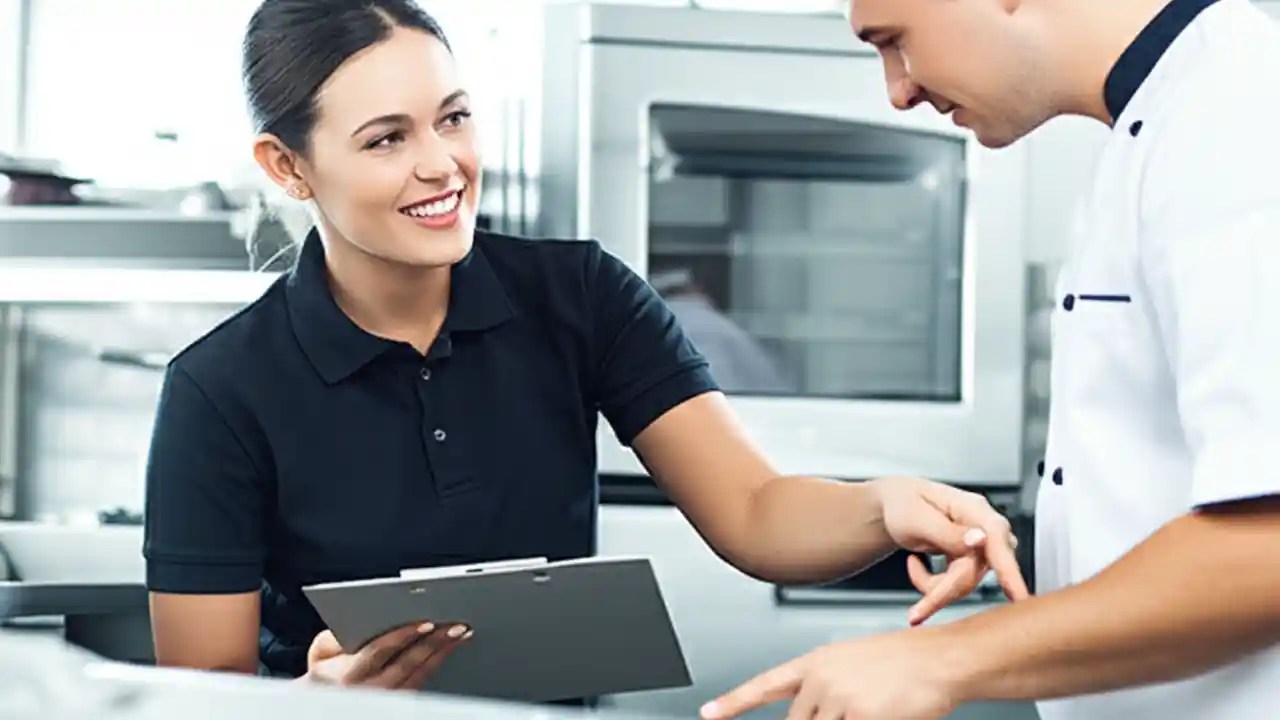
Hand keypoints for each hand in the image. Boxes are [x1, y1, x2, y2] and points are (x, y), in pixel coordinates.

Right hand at [302, 621, 471, 688]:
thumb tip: (362, 619)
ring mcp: (388, 699)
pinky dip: (439, 662)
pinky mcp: (401, 701)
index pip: (379, 652)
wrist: (325, 704)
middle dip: (434, 642)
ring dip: (443, 652)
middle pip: (408, 663)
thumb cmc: (324, 673)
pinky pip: (424, 681)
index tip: (426, 623)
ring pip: (421, 673)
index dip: (404, 636)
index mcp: (349, 674)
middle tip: (455, 625)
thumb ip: (337, 634)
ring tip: (461, 632)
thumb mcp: (321, 651)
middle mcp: (371, 690)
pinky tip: (450, 648)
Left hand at [701, 630, 955, 719]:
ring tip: (872, 707)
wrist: (941, 659)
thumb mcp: (854, 665)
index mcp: (816, 662)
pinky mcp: (861, 718)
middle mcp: (821, 678)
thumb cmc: (905, 662)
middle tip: (852, 711)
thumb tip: (807, 712)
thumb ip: (825, 690)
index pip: (765, 685)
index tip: (709, 713)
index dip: (734, 703)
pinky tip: (880, 714)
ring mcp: (839, 699)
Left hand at [871, 477, 1028, 623]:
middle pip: (973, 572)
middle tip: (915, 614)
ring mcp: (983, 548)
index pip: (997, 540)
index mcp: (974, 509)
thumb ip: (949, 532)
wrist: (897, 505)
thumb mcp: (917, 518)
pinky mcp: (975, 563)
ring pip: (965, 584)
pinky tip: (918, 565)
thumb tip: (981, 540)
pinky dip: (933, 585)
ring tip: (912, 563)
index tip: (1019, 597)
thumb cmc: (905, 505)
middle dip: (940, 591)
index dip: (1009, 570)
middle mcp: (985, 529)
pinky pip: (958, 586)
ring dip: (933, 586)